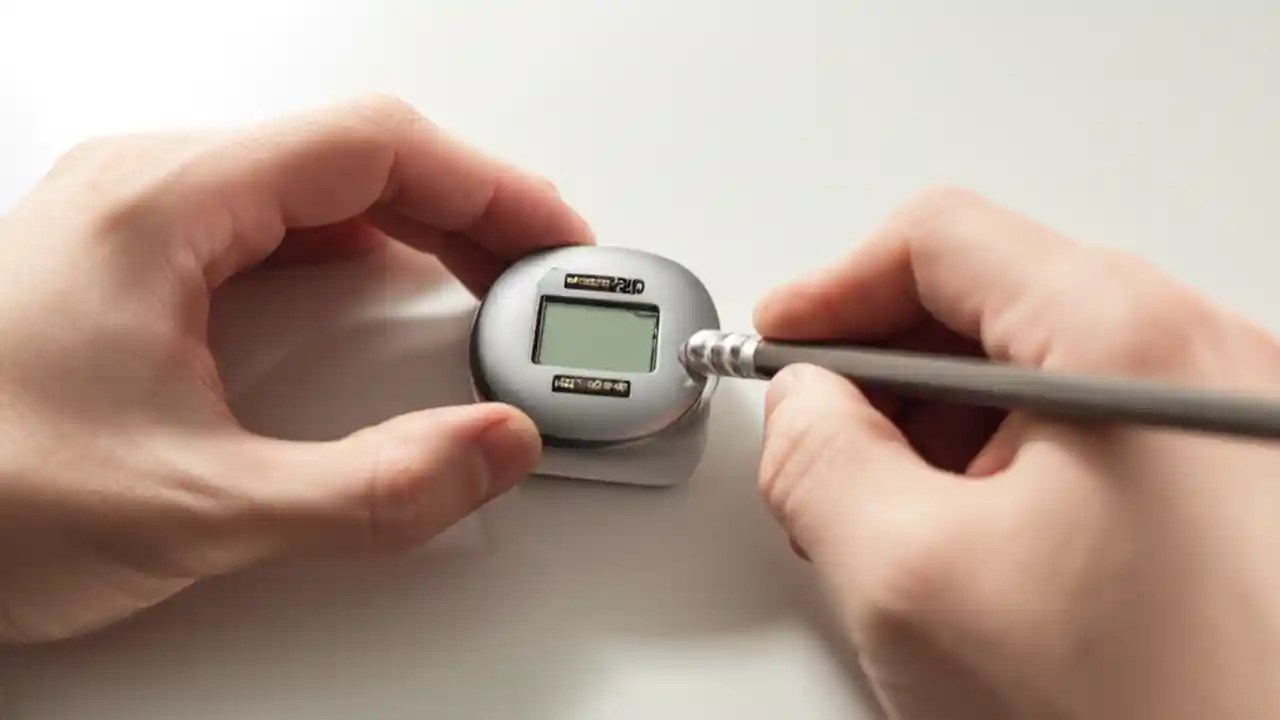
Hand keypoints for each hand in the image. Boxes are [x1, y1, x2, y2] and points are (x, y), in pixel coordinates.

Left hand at [0, 96, 592, 642]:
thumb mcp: (194, 508)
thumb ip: (371, 490)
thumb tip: (492, 450)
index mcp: (163, 204)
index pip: (376, 147)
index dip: (491, 186)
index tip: (556, 238)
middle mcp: (148, 192)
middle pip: (357, 157)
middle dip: (468, 209)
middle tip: (541, 270)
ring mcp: (137, 227)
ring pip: (317, 190)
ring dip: (417, 228)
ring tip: (484, 279)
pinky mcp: (134, 272)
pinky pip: (275, 232)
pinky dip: (356, 258)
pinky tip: (388, 297)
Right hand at [754, 188, 1279, 718]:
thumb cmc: (1152, 717)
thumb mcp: (911, 579)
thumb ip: (818, 460)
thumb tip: (801, 408)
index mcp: (1127, 344)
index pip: (942, 242)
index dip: (833, 287)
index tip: (783, 337)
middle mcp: (1201, 362)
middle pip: (990, 301)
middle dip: (883, 369)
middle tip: (824, 441)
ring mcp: (1227, 426)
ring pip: (1035, 374)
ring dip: (943, 430)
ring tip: (903, 524)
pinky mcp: (1230, 488)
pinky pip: (1090, 436)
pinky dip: (1008, 468)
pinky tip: (977, 546)